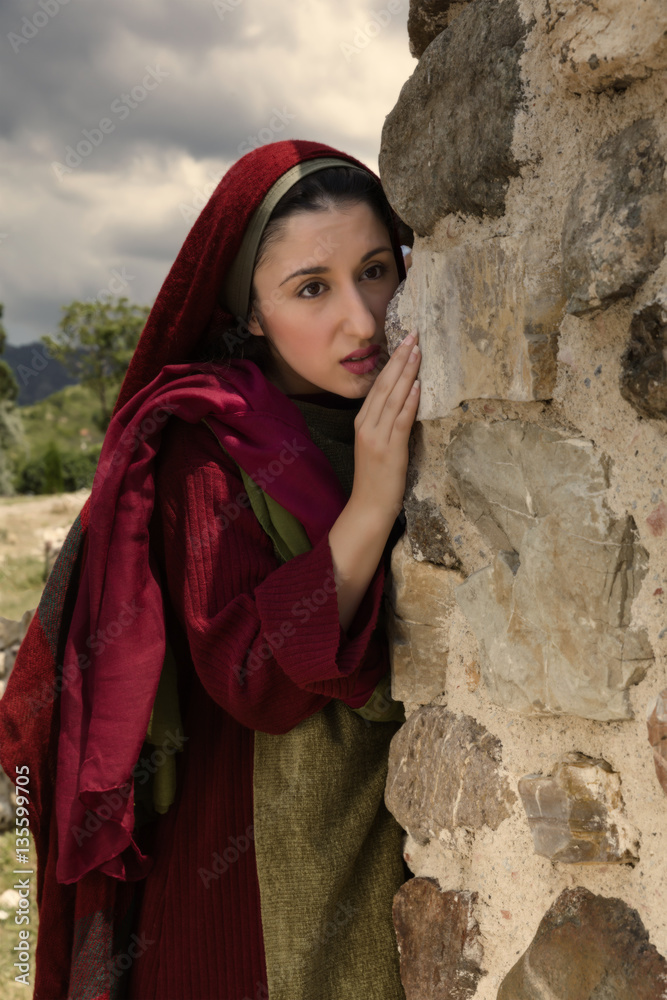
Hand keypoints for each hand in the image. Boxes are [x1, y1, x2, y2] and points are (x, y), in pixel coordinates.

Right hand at [351, 331, 420, 525]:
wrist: (369, 506)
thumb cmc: (376, 478)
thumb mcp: (376, 444)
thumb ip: (385, 422)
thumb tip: (404, 400)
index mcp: (362, 422)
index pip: (378, 385)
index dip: (392, 362)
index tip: (405, 342)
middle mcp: (367, 425)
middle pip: (384, 385)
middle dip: (400, 358)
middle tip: (414, 335)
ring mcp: (377, 436)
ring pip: (393, 397)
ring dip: (407, 373)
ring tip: (418, 351)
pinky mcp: (390, 449)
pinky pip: (400, 420)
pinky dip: (409, 401)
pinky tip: (417, 385)